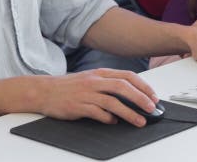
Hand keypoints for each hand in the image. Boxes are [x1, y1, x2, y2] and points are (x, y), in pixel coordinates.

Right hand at [37, 68, 158, 126]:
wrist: (44, 91)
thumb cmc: (68, 86)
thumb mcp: (90, 79)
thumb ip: (108, 85)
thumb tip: (128, 96)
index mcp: (100, 73)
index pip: (127, 76)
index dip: (143, 86)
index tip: (153, 96)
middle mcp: (95, 81)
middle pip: (123, 87)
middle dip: (140, 98)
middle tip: (151, 108)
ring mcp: (86, 93)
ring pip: (113, 102)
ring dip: (129, 113)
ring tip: (139, 121)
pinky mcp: (78, 106)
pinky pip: (97, 113)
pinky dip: (108, 118)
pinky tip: (114, 122)